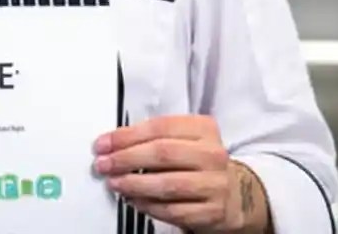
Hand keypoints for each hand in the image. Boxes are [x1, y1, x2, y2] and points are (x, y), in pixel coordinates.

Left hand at [93, 115, 269, 232]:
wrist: (234, 194)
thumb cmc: (199, 163)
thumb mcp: (183, 140)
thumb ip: (152, 138)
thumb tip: (111, 144)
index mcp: (204, 128)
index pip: (160, 127)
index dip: (126, 136)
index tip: (103, 144)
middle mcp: (212, 154)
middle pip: (162, 153)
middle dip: (126, 159)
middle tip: (103, 164)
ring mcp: (215, 183)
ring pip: (167, 184)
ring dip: (133, 184)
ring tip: (114, 183)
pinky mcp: (213, 211)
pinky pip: (173, 210)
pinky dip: (148, 206)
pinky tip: (134, 201)